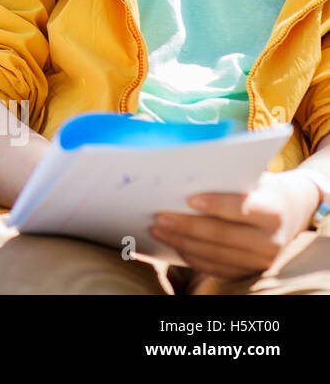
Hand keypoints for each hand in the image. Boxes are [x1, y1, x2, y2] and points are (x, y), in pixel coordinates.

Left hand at [150, 170, 320, 280]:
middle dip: (186, 226)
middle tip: (158, 217)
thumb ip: (227, 179)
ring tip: (157, 229)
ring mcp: (260, 262)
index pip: (241, 209)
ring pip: (214, 255)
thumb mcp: (254, 178)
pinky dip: (191, 256)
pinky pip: (215, 268)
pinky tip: (173, 244)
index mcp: (273, 211)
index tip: (189, 199)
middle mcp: (271, 241)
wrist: (290, 212)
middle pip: (222, 236)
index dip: (216, 205)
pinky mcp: (249, 273)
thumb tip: (183, 175)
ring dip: (181, 242)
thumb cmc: (260, 188)